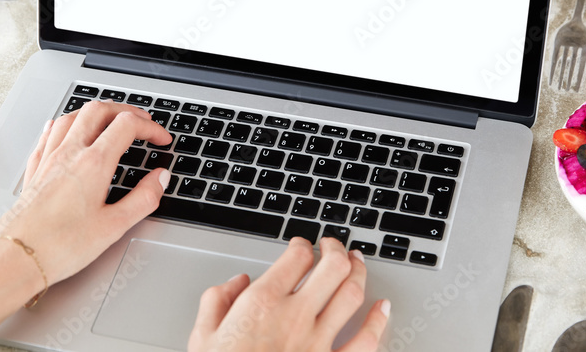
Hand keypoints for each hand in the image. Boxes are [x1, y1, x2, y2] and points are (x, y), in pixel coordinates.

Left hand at [0, 101, 172, 284]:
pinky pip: (48, 134)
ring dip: (96, 112)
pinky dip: (63, 124)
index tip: (161, 140)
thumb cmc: (59, 246)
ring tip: (110, 119)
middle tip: (142, 122)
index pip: (127, 126)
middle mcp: (70, 153)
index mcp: (93, 163)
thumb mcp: (114, 226)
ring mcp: (49, 158)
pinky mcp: (35, 170)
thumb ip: (143, 198)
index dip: (151, 128)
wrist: (15, 258)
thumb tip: (160, 178)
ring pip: (72, 116)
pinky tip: (63, 128)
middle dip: (125, 110)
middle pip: (99, 110)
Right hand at [188, 237, 389, 351]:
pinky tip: (383, 308)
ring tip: (357, 263)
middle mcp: (295, 317)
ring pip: (351, 294)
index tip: (301, 245)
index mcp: (263, 304)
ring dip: (359, 272)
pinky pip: (366, 341)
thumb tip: (235, 284)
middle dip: (336, 249)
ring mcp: (318, 343)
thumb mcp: (202, 337)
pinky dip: (378, 321)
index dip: (302, 243)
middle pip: (332, 266)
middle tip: (333, 246)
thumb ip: (217, 301)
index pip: (296, 256)